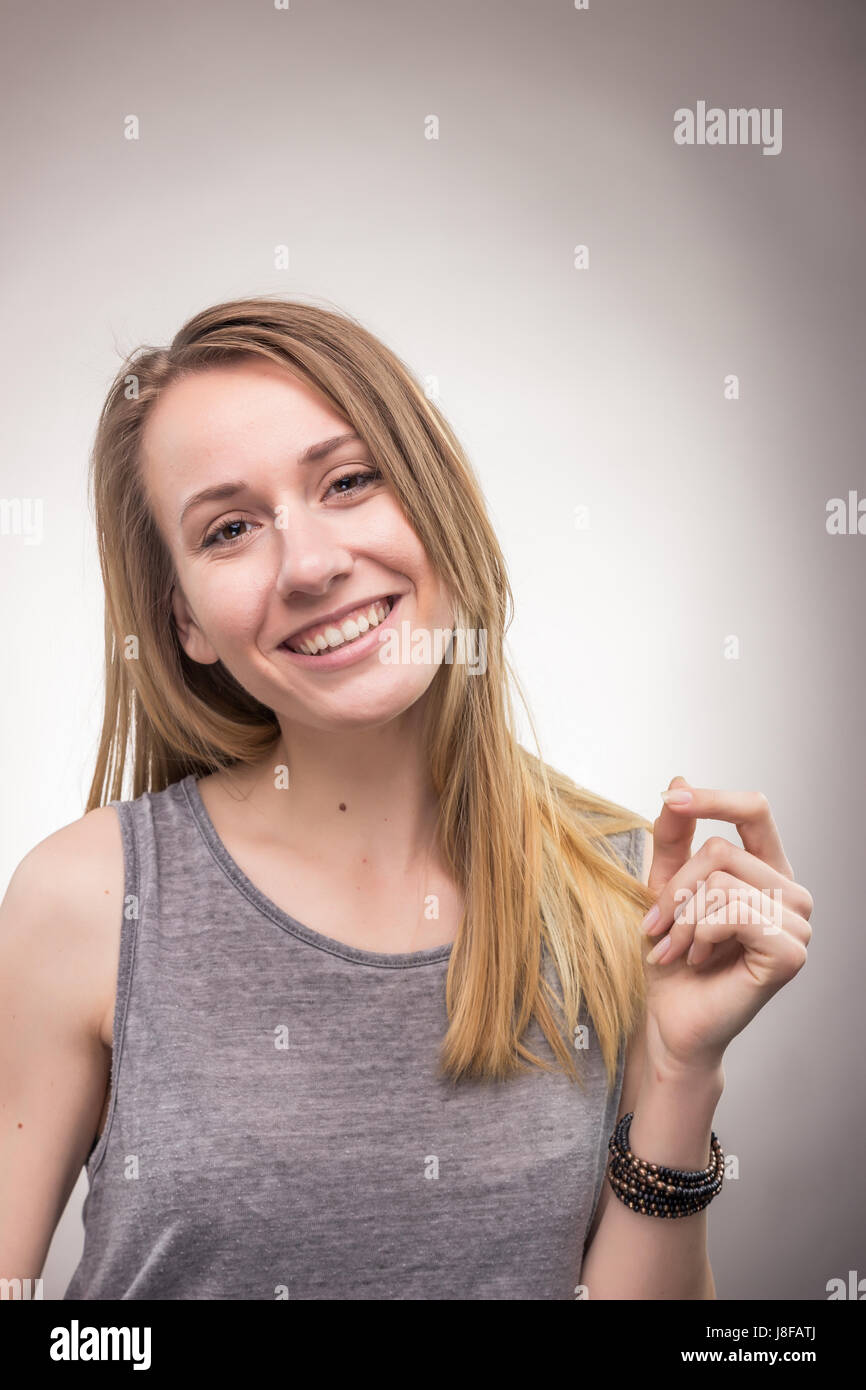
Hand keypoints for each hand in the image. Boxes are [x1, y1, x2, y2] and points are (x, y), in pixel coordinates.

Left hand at [639, 776, 813, 1075]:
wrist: (669, 1019)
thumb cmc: (670, 958)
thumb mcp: (664, 885)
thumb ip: (673, 835)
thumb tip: (679, 780)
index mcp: (766, 870)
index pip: (754, 810)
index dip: (714, 799)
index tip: (673, 797)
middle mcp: (790, 892)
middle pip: (722, 850)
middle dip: (675, 889)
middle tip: (656, 927)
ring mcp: (797, 924)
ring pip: (723, 884)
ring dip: (683, 919)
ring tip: (674, 949)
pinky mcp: (791, 953)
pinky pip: (735, 914)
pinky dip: (701, 934)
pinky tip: (697, 960)